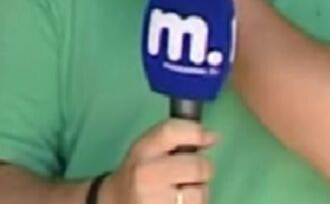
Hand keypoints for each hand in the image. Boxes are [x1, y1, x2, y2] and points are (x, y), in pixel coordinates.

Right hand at [100, 120, 216, 203]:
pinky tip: (180, 202)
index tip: (210, 138)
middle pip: (197, 166)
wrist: (116, 201)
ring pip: (201, 192)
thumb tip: (213, 137)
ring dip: (200, 191)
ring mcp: (156, 200)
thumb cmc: (138, 172)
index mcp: (143, 150)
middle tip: (195, 172)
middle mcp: (148, 174)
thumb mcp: (148, 148)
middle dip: (204, 168)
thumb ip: (176, 137)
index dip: (197, 132)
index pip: (172, 132)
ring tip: (184, 191)